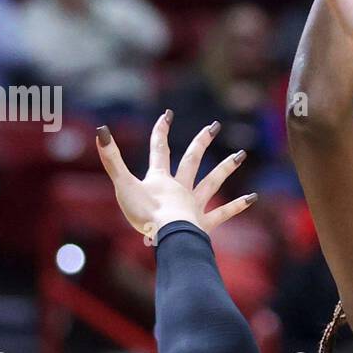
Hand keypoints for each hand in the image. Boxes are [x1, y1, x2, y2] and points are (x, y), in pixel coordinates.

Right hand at [96, 114, 254, 242]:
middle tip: (214, 126)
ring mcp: (194, 205)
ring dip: (226, 167)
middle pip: (192, 161)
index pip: (160, 150)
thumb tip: (100, 130)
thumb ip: (112, 160)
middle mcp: (180, 189)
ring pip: (212, 182)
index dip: (161, 131)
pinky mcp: (203, 224)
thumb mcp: (123, 185)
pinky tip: (252, 197)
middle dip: (201, 142)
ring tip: (240, 155)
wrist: (169, 236)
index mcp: (160, 180)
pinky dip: (237, 205)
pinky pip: (223, 213)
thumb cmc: (146, 213)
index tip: (167, 115)